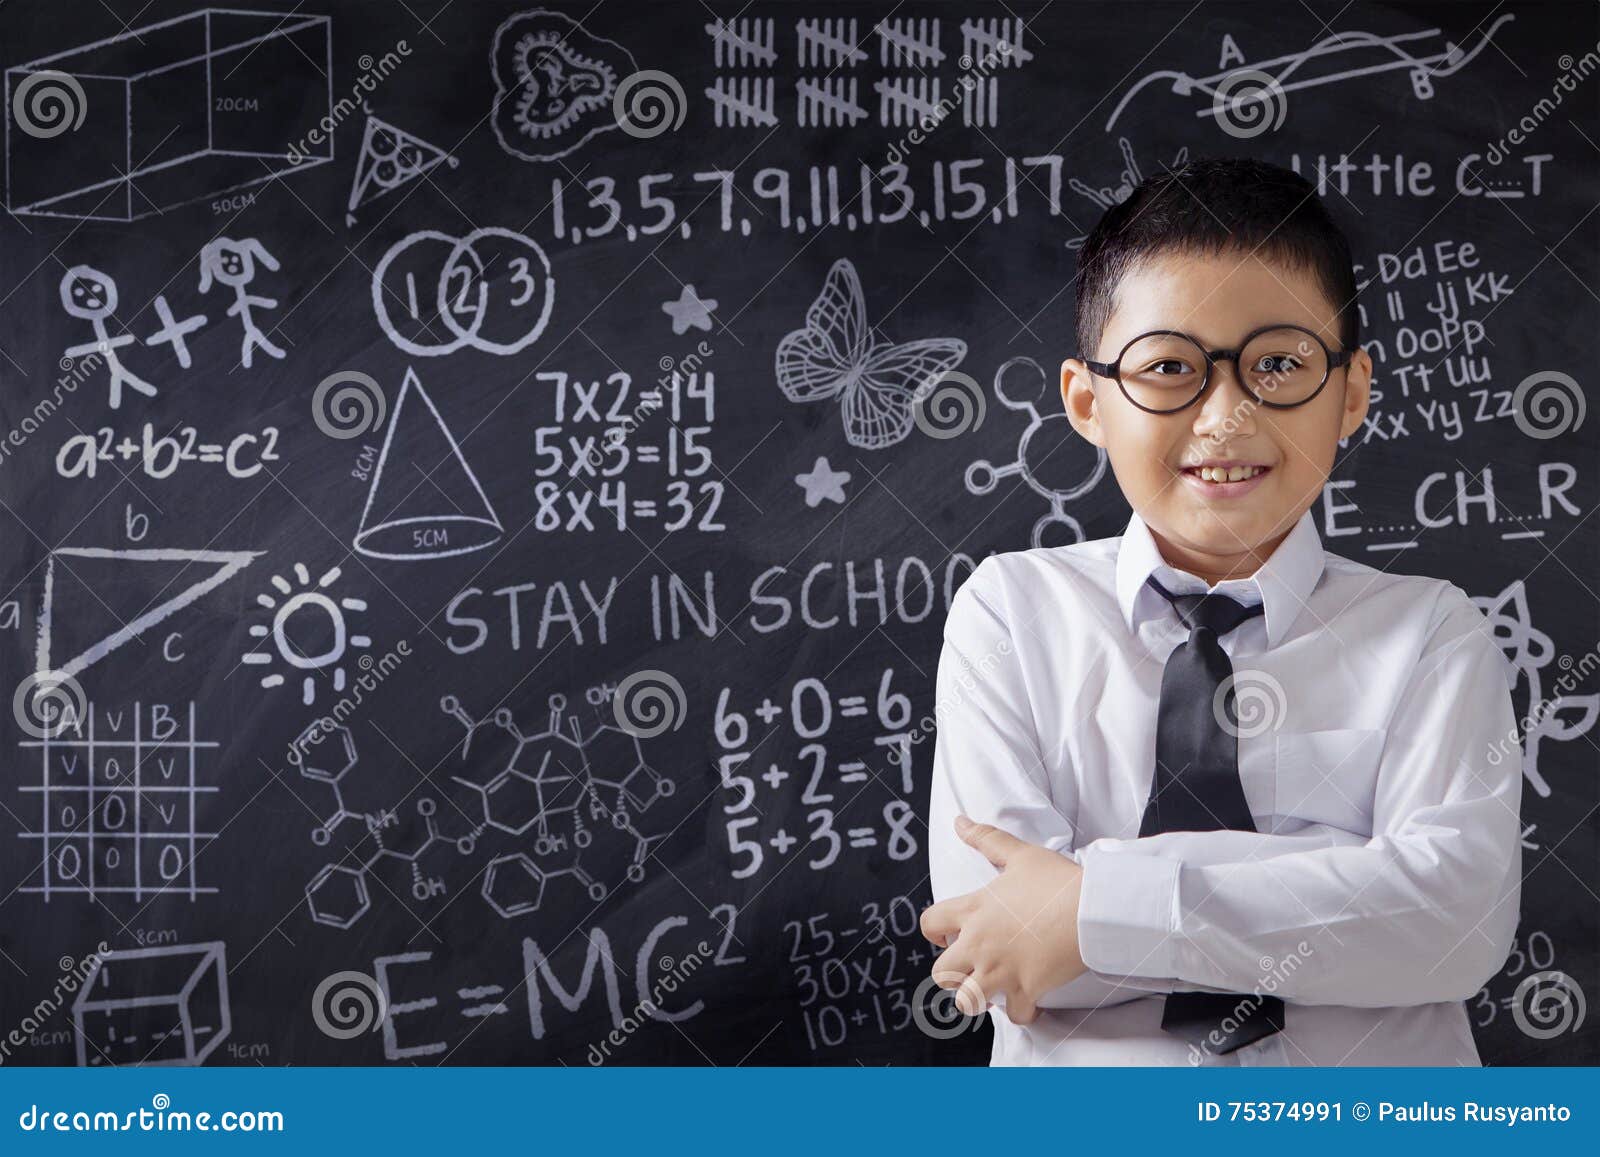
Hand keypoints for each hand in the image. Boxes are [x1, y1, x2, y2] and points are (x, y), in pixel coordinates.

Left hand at [919, 814, 1086, 1024]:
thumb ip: (986, 839)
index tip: (945, 938)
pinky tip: (1029, 1001)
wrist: (1091, 910)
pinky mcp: (1026, 989)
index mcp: (973, 910)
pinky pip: (1014, 1015)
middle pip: (940, 974)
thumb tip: (959, 821)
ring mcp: (1000, 970)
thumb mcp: (1020, 854)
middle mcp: (979, 944)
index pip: (929, 924)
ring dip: (977, 999)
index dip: (933, 933)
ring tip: (992, 991)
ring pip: (967, 1002)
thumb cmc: (1057, 881)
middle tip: (970, 969)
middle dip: (951, 976)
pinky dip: (1021, 1012)